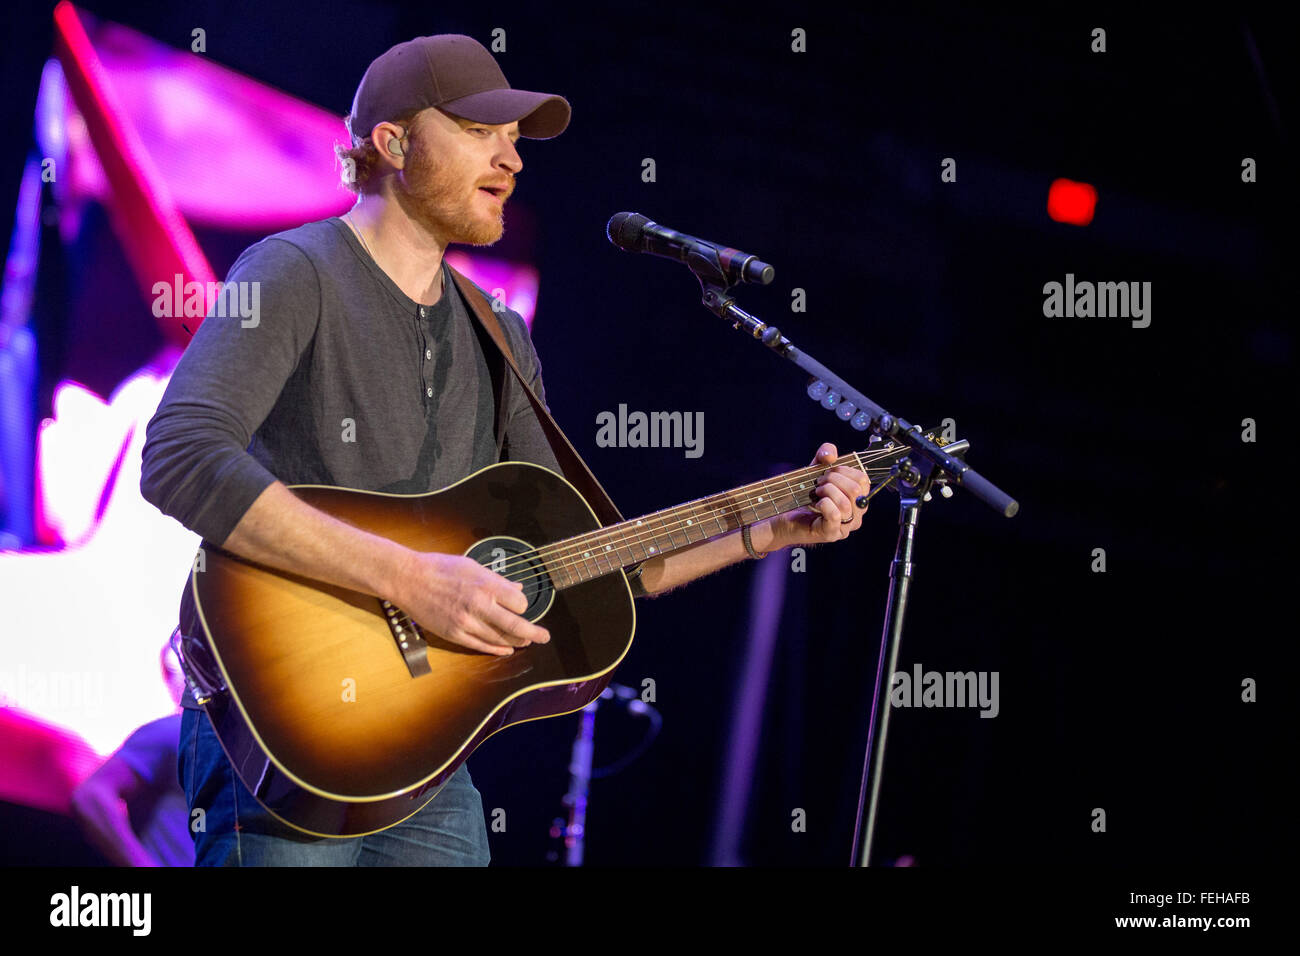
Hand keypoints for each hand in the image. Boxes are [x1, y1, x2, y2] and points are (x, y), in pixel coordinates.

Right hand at [391, 551, 549, 655]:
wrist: (408, 579)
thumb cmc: (440, 568)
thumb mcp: (472, 566)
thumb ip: (497, 581)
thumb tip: (517, 590)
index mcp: (486, 585)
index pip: (520, 603)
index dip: (523, 606)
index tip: (521, 606)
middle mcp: (479, 605)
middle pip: (516, 625)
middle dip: (535, 633)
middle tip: (545, 637)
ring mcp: (466, 622)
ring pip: (499, 638)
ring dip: (516, 642)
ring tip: (526, 643)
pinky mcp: (454, 634)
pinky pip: (480, 646)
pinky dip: (496, 649)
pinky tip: (505, 650)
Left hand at [765, 443, 869, 549]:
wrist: (784, 516)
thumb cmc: (803, 495)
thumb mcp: (815, 469)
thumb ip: (825, 455)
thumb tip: (831, 455)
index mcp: (857, 499)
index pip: (863, 480)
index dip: (844, 470)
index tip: (827, 472)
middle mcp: (856, 515)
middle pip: (856, 490)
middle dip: (833, 480)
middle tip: (818, 482)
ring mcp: (845, 527)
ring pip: (845, 503)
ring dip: (827, 492)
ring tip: (816, 492)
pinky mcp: (832, 533)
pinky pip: (835, 514)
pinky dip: (824, 503)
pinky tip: (816, 503)